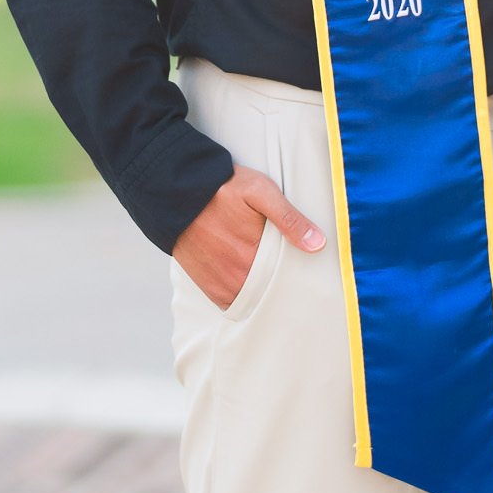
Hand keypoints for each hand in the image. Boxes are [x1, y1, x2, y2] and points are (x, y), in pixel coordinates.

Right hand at [172, 164, 325, 309]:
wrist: (175, 193)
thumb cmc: (221, 189)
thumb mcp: (260, 192)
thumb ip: (289, 219)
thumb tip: (318, 244)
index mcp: (255, 256)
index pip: (288, 281)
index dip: (299, 279)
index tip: (309, 276)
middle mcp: (238, 276)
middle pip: (271, 294)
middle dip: (283, 289)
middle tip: (294, 280)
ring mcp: (222, 284)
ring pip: (253, 301)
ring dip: (263, 295)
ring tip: (273, 281)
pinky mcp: (208, 286)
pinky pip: (232, 303)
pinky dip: (244, 298)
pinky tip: (252, 284)